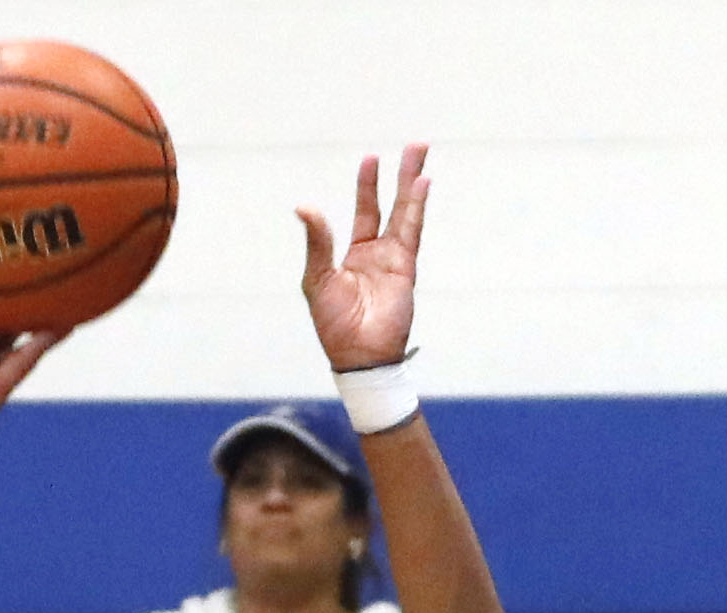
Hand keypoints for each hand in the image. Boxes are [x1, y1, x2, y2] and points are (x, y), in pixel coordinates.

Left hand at [297, 145, 430, 376]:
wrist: (357, 354)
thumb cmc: (333, 323)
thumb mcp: (317, 278)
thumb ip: (317, 242)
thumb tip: (304, 207)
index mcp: (353, 256)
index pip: (364, 212)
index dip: (367, 186)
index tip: (371, 159)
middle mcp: (376, 253)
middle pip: (392, 204)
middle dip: (401, 176)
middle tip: (415, 145)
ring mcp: (394, 258)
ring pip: (406, 211)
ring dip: (413, 182)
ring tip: (420, 152)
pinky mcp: (406, 266)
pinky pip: (412, 230)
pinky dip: (416, 206)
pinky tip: (422, 183)